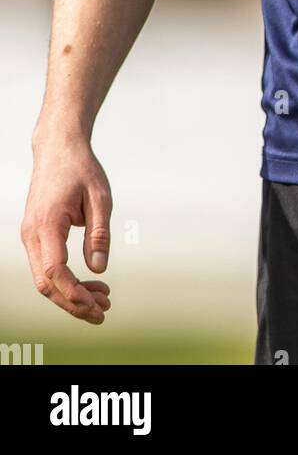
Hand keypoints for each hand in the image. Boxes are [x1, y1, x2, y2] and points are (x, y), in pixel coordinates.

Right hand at [21, 135, 112, 323]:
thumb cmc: (81, 169)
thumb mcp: (100, 198)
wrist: (58, 148)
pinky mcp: (35, 235)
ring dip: (70, 293)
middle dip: (73, 303)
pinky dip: (65, 279)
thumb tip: (98, 269)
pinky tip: (89, 283)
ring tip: (102, 299)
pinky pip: (46, 266)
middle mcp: (32, 234)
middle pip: (46, 283)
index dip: (74, 293)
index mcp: (47, 224)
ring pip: (44, 279)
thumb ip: (98, 234)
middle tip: (103, 312)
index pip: (54, 271)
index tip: (97, 304)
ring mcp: (30, 235)